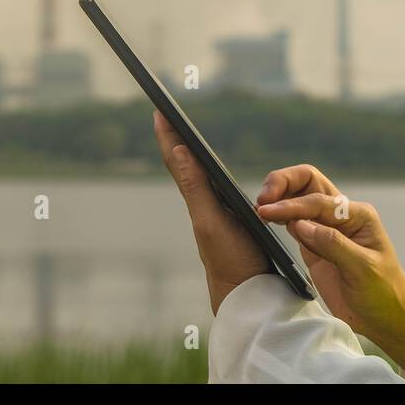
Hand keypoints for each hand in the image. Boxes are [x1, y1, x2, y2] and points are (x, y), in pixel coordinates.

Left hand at [152, 109, 271, 314]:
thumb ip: (195, 186)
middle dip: (173, 137)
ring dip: (185, 152)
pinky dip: (202, 171)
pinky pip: (210, 188)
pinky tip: (205, 171)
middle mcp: (202, 203)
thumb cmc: (229, 259)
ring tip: (177, 135)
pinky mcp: (228, 221)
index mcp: (197, 198)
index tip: (158, 109)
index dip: (167, 134)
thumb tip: (178, 149)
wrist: (247, 295)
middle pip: (184, 163)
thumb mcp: (210, 221)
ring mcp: (213, 213)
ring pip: (195, 175)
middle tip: (163, 114)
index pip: (177, 160)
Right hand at [254, 164, 404, 381]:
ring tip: (258, 208)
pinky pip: (293, 223)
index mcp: (358, 214)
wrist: (386, 318)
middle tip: (262, 199)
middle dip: (283, 183)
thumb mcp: (363, 269)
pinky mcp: (314, 245)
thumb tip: (298, 224)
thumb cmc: (383, 292)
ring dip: (278, 198)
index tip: (268, 212)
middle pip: (308, 183)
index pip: (318, 201)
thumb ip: (333, 244)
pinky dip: (278, 217)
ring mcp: (326, 229)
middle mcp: (341, 215)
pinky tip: (265, 221)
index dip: (292, 205)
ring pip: (298, 199)